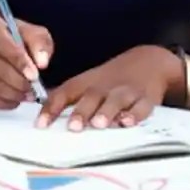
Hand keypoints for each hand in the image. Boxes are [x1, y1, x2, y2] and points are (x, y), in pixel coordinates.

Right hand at [0, 10, 52, 109]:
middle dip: (18, 81)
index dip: (17, 59)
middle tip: (35, 89)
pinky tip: (14, 98)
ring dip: (13, 93)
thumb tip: (41, 62)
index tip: (34, 75)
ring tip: (28, 94)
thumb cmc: (14, 40)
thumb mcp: (31, 33)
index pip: (0, 41)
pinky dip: (4, 102)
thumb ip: (39, 42)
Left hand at [37, 46, 182, 130]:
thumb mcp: (86, 82)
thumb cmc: (110, 78)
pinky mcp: (146, 99)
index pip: (63, 94)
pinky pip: (141, 107)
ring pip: (114, 102)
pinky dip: (135, 115)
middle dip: (81, 112)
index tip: (40, 125)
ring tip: (97, 124)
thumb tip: (41, 114)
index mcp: (84, 83)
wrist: (149, 61)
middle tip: (72, 127)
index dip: (51, 109)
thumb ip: (66, 97)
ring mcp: (125, 92)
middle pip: (90, 98)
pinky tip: (128, 122)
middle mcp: (103, 87)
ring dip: (106, 113)